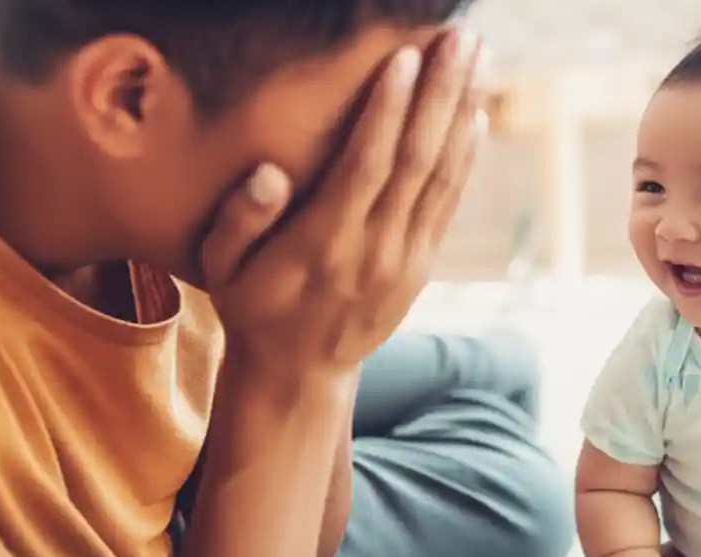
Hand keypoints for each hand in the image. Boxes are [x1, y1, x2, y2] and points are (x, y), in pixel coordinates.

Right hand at [201, 30, 487, 378]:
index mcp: (323, 243)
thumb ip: (240, 221)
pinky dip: (465, 158)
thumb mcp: (222, 270)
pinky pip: (448, 203)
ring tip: (478, 59)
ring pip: (441, 176)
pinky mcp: (421, 265)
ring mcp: (404, 258)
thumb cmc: (253, 309)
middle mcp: (373, 248)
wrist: (300, 374)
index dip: (389, 111)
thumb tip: (269, 173)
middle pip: (416, 160)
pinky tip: (475, 115)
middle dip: (441, 93)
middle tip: (462, 38)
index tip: (406, 58)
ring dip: (463, 113)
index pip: (365, 166)